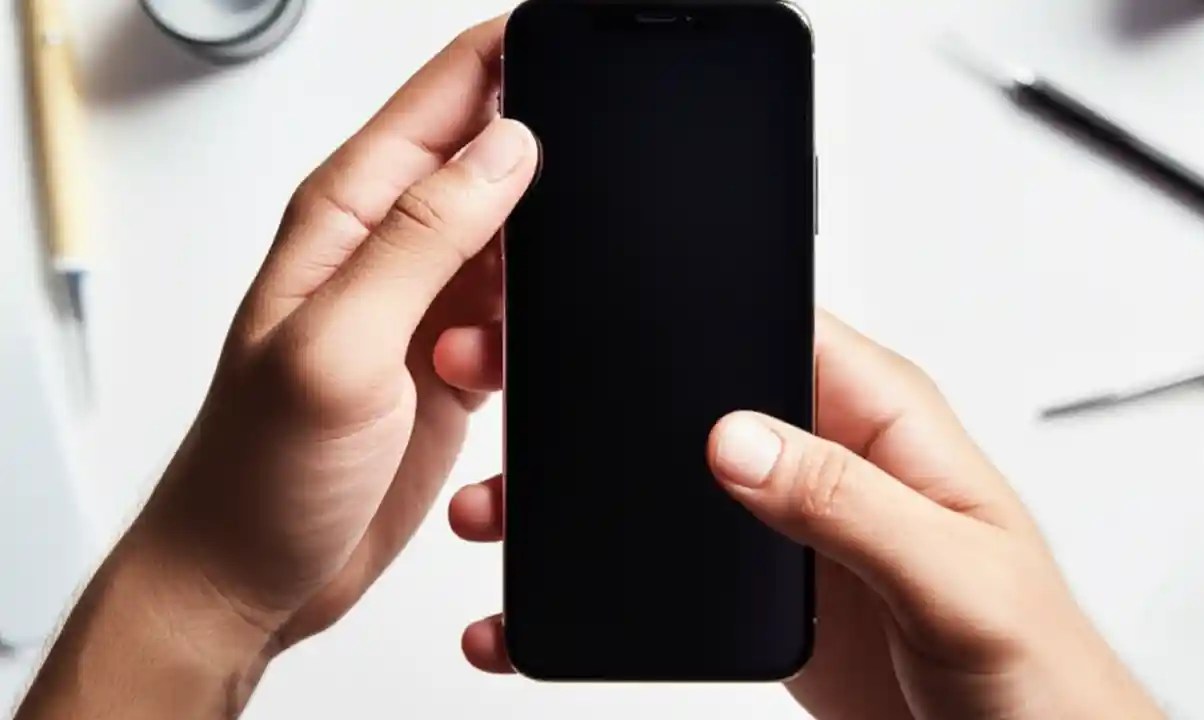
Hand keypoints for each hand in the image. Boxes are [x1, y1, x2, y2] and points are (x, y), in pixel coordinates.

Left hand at [19, 16, 535, 718]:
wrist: (253, 573)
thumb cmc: (258, 470)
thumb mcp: (341, 342)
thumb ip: (425, 237)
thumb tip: (507, 150)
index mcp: (347, 214)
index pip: (440, 97)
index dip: (507, 63)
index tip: (569, 60)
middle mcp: (386, 248)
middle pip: (492, 164)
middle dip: (535, 193)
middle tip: (512, 265)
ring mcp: (422, 306)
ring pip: (520, 247)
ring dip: (527, 289)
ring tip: (469, 349)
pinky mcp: (451, 362)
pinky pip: (518, 318)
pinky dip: (522, 342)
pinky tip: (480, 377)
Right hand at [449, 312, 1163, 718]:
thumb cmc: (1032, 667)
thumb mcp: (953, 576)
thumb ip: (849, 501)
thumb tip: (737, 441)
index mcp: (882, 419)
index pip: (774, 328)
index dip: (689, 309)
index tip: (598, 313)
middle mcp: (826, 457)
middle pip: (696, 399)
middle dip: (600, 401)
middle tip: (515, 396)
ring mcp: (784, 524)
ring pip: (662, 479)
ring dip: (583, 492)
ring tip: (500, 504)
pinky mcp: (755, 591)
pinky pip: (667, 564)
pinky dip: (606, 578)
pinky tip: (550, 600)